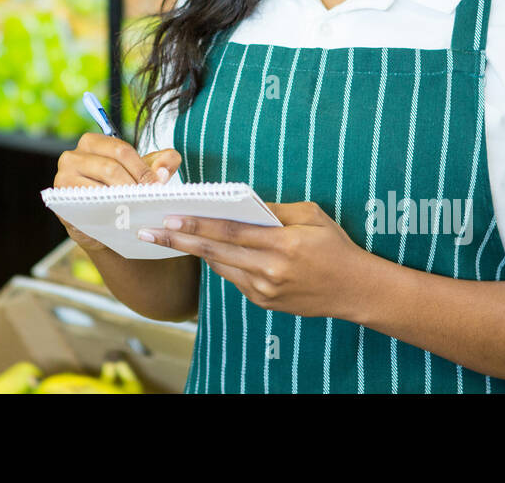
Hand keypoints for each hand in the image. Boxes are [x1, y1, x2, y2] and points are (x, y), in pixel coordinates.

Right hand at [53, 133, 181, 253]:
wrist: (101, 221)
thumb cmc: (120, 189)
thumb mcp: (142, 172)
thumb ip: (161, 163)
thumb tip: (166, 167)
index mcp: (92, 142)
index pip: (121, 150)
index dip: (143, 169)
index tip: (159, 186)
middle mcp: (71, 156)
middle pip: (110, 168)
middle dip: (134, 186)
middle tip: (151, 200)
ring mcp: (62, 178)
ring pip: (98, 188)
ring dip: (122, 201)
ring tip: (140, 210)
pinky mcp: (61, 201)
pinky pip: (87, 206)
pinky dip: (107, 212)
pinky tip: (122, 219)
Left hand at [139, 201, 371, 318]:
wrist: (355, 290)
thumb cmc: (335, 245)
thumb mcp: (311, 215)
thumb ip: (274, 210)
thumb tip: (240, 202)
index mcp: (282, 244)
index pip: (231, 231)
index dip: (198, 223)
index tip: (170, 216)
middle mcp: (270, 270)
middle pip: (215, 252)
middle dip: (178, 240)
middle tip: (148, 232)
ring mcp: (265, 290)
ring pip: (220, 267)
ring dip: (193, 251)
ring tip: (167, 237)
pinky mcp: (264, 302)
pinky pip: (234, 279)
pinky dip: (219, 263)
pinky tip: (202, 250)